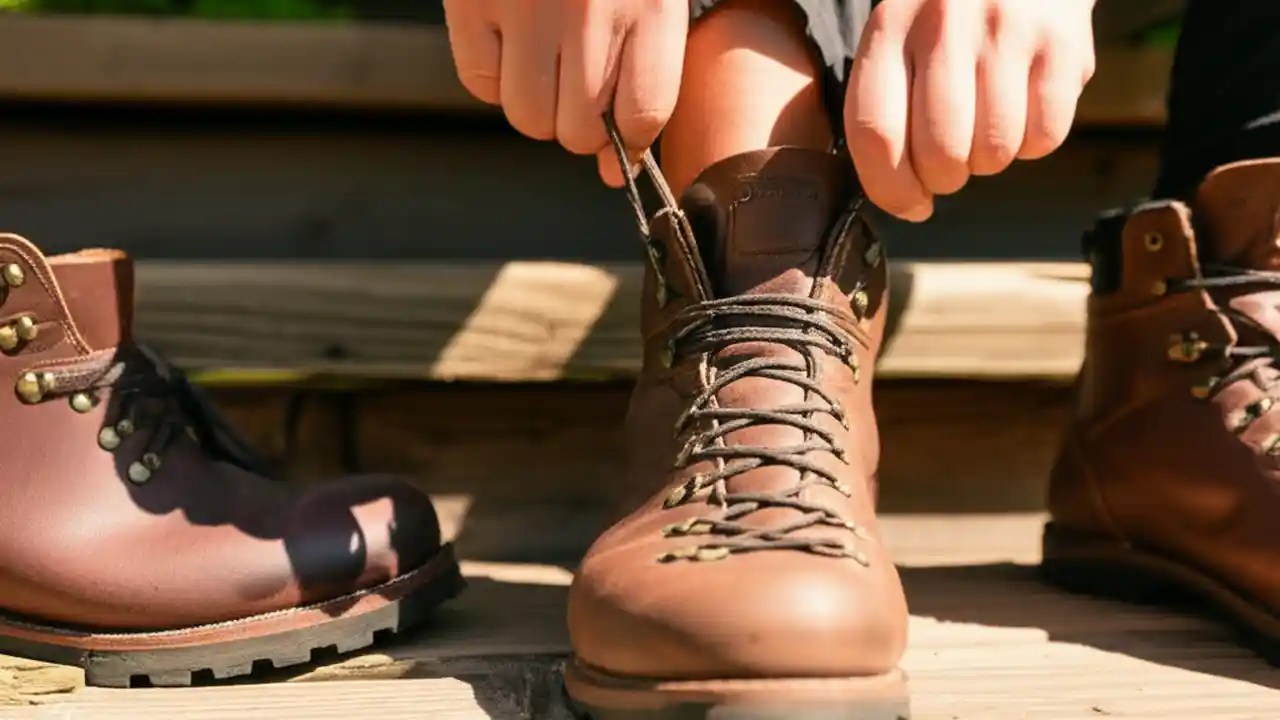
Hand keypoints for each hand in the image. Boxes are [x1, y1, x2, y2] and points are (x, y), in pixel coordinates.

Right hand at [443, 0, 688, 186]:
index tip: (621, 137)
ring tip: (544, 59)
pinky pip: (479, 81)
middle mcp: (590, 9)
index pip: (644, 116)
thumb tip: (613, 171)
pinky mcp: (472, 1)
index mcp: (651, 2)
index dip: (631, 141)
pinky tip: (509, 38)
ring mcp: (527, 6)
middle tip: (579, 80)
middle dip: (580, 124)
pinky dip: (492, 74)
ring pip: (529, 117)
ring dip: (536, 106)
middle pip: (581, 131)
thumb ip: (648, 75)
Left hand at [846, 0, 1095, 220]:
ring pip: (994, 152)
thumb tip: (904, 198)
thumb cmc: (948, 18)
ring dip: (990, 159)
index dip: (891, 189)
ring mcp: (1007, 29)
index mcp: (889, 27)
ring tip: (986, 124)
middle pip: (940, 153)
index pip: (875, 135)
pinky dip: (1033, 141)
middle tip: (952, 161)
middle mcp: (944, 22)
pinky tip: (1023, 107)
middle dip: (946, 178)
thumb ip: (885, 109)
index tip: (911, 204)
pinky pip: (1045, 136)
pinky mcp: (1061, 41)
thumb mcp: (899, 39)